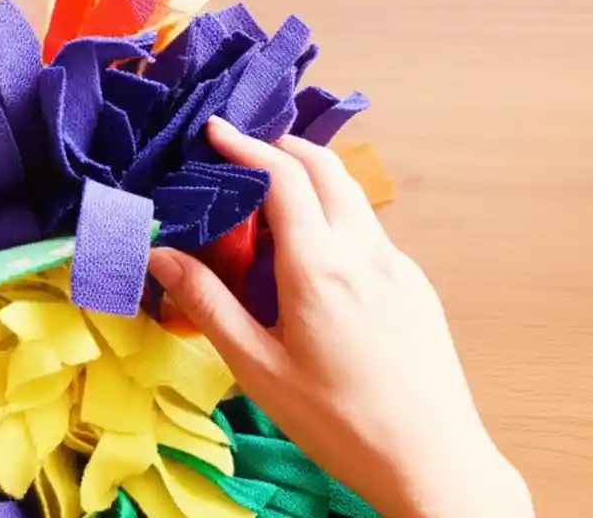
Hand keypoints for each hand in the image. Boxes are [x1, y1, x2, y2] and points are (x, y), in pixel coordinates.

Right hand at [148, 117, 532, 517]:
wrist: (433, 461)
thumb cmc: (337, 422)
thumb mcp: (258, 367)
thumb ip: (207, 303)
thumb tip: (159, 255)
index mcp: (320, 267)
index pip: (284, 176)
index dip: (246, 145)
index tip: (215, 132)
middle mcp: (366, 252)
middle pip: (326, 167)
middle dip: (282, 146)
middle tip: (242, 151)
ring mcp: (399, 266)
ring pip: (352, 198)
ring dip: (310, 181)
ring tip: (269, 203)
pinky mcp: (417, 287)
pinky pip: (369, 233)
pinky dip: (334, 219)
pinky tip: (312, 260)